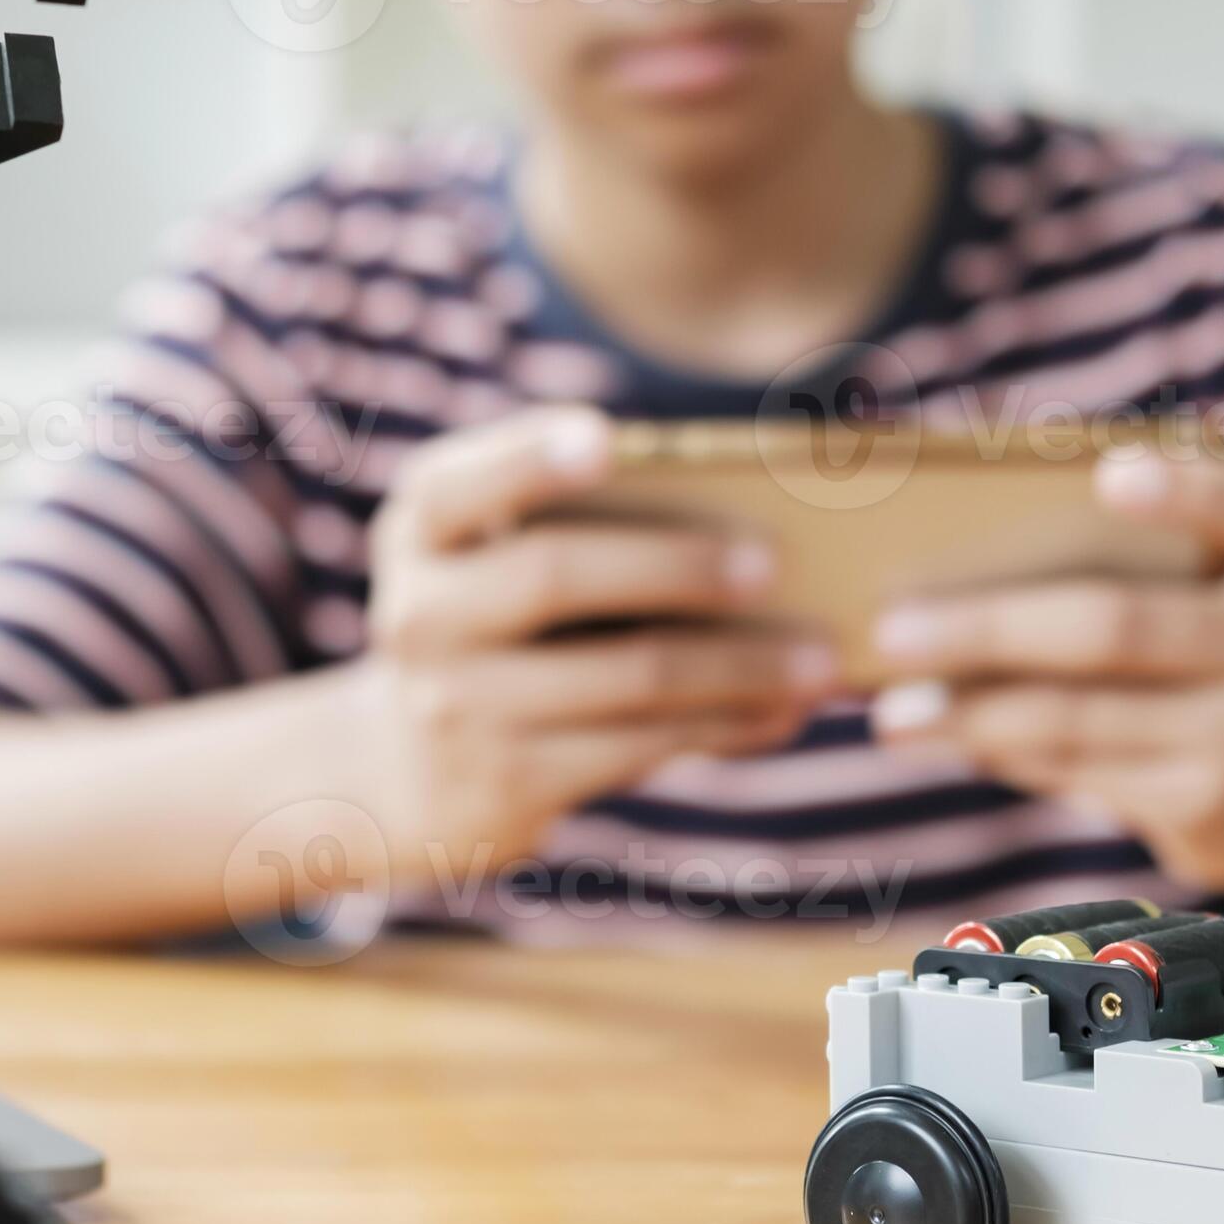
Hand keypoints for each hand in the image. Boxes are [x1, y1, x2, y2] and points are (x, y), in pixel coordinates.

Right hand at [357, 406, 838, 881]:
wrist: (402, 771)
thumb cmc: (496, 625)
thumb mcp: (491, 562)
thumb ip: (571, 526)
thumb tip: (745, 521)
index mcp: (421, 531)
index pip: (456, 483)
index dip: (526, 457)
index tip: (604, 437)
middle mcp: (421, 615)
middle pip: (554, 575)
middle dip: (675, 565)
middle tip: (774, 562)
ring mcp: (457, 708)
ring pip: (624, 676)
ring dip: (737, 665)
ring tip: (820, 657)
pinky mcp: (507, 786)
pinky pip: (640, 747)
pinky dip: (725, 726)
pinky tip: (781, 712)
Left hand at [868, 451, 1223, 889]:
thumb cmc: (1202, 636)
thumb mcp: (1205, 580)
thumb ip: (1121, 554)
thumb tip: (943, 574)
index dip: (1189, 492)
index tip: (1110, 473)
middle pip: (1116, 625)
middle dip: (987, 627)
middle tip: (891, 629)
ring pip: (1080, 715)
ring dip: (969, 713)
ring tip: (891, 711)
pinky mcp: (1210, 800)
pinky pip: (1078, 768)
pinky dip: (1000, 748)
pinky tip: (944, 735)